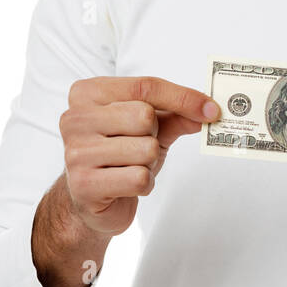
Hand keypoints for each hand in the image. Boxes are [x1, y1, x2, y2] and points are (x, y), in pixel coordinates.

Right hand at [59, 76, 220, 237]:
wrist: (91, 199)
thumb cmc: (120, 155)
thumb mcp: (149, 127)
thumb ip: (176, 113)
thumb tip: (207, 110)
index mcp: (87, 93)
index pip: (145, 86)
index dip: (182, 97)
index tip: (211, 109)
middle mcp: (75, 118)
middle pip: (145, 116)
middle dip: (154, 136)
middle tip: (139, 147)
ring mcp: (76, 152)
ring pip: (145, 149)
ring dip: (149, 163)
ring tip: (131, 167)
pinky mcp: (83, 184)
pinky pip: (138, 178)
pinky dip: (144, 184)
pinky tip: (127, 185)